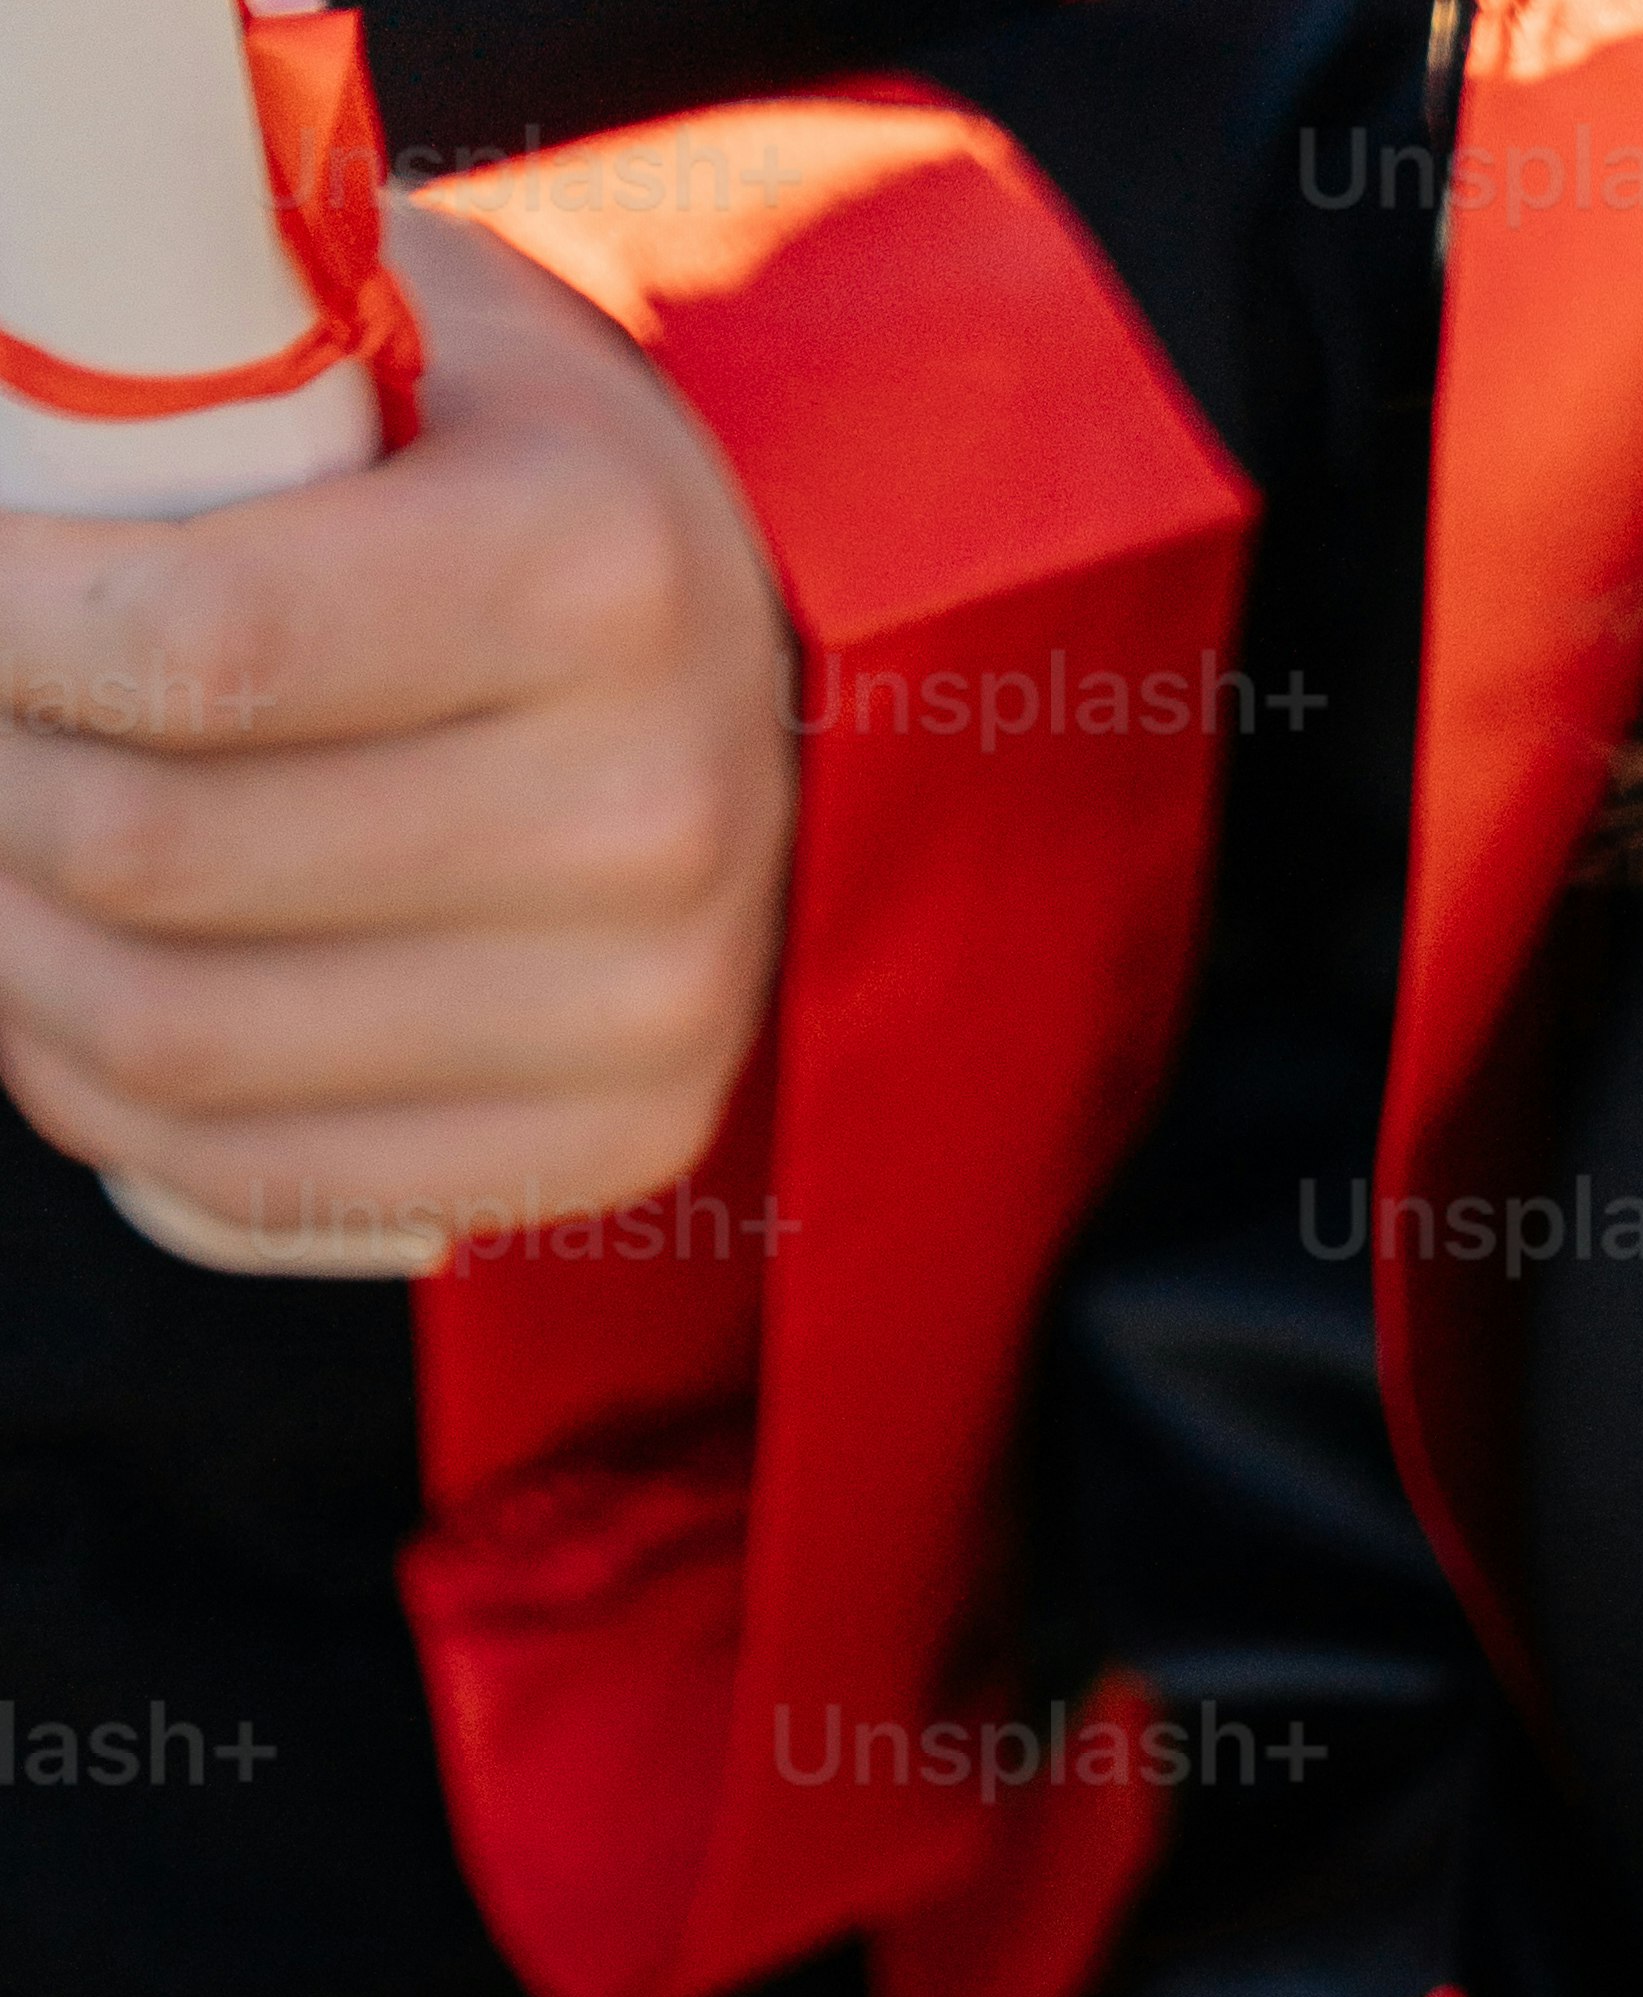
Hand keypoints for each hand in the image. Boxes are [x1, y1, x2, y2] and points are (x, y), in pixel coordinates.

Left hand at [0, 202, 793, 1260]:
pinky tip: (56, 1003)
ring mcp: (649, 1009)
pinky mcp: (620, 1144)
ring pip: (179, 1049)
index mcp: (595, 565)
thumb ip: (199, 393)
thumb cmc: (505, 466)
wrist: (744, 644)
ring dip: (3, 960)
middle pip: (158, 859)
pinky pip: (268, 1184)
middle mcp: (651, 808)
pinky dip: (103, 1103)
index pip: (196, 647)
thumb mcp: (384, 342)